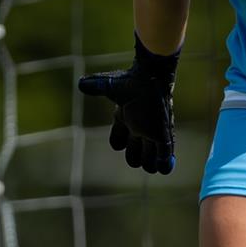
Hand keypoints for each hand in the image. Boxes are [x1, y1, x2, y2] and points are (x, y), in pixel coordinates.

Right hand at [77, 37, 179, 173]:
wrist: (150, 79)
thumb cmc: (131, 82)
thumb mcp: (110, 86)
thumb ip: (96, 87)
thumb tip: (80, 84)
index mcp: (125, 119)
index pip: (118, 140)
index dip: (118, 144)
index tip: (119, 144)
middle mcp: (138, 128)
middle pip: (134, 152)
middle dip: (134, 158)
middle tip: (135, 158)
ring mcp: (152, 132)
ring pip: (150, 156)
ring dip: (149, 164)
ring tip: (150, 166)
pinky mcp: (164, 134)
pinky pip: (165, 154)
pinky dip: (164, 163)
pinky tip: (162, 167)